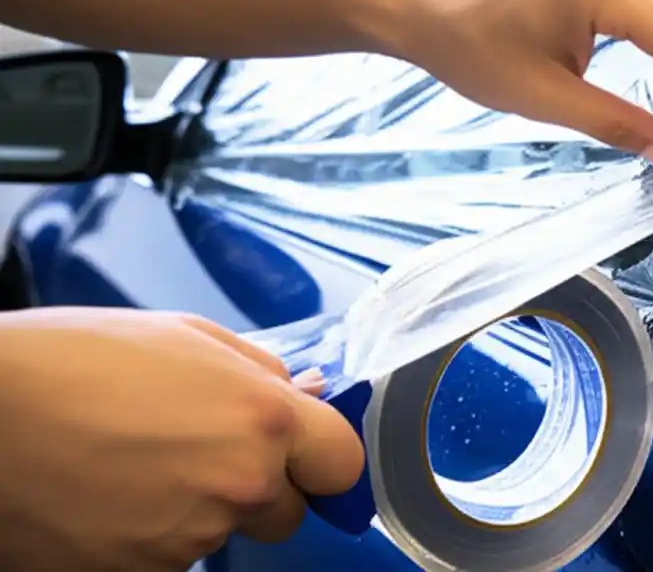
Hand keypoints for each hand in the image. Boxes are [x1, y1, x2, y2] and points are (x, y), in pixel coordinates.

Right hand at [0, 308, 362, 571]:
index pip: (343, 464)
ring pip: (224, 531)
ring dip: (201, 506)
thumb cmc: (76, 359)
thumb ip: (261, 372)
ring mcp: (190, 538)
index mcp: (264, 421)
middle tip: (200, 446)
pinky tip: (111, 492)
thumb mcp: (186, 336)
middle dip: (261, 485)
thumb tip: (307, 393)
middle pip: (288, 510)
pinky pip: (173, 555)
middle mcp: (239, 487)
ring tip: (136, 460)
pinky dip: (153, 531)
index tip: (305, 449)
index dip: (324, 455)